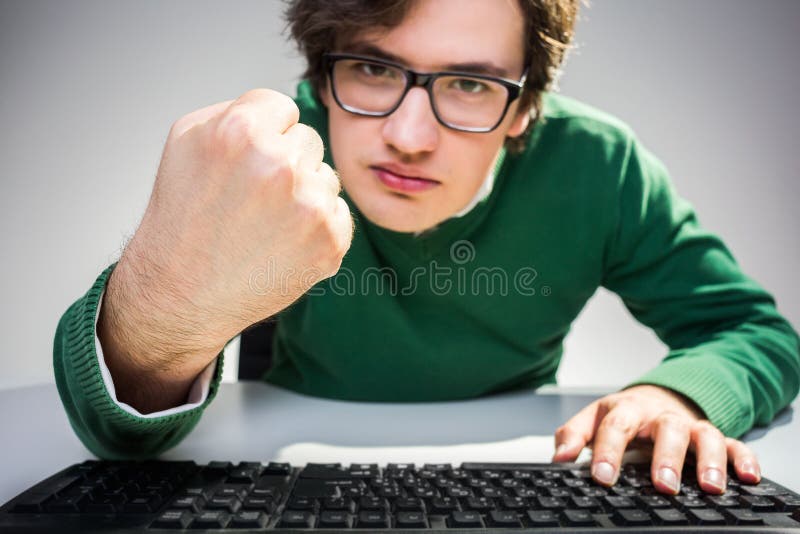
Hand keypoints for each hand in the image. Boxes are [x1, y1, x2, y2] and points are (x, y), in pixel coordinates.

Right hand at [106, 88, 352, 379]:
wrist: (181, 292)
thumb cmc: (182, 215)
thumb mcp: (186, 139)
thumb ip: (237, 110)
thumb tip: (282, 111)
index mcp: (242, 131)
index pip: (283, 107)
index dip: (263, 134)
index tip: (245, 161)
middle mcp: (280, 165)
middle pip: (308, 140)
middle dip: (284, 163)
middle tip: (251, 198)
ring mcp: (310, 206)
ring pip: (326, 177)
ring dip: (304, 194)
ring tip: (264, 223)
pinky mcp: (331, 241)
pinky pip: (340, 213)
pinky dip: (318, 227)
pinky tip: (283, 243)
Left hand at [552, 385, 761, 493]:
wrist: (656, 397)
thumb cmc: (623, 415)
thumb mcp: (594, 419)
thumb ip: (573, 435)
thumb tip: (559, 458)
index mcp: (628, 411)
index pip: (617, 427)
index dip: (609, 451)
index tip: (603, 477)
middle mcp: (662, 417)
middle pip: (668, 430)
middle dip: (667, 457)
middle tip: (663, 484)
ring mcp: (691, 426)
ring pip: (705, 436)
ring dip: (709, 460)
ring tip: (710, 487)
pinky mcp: (715, 438)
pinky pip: (735, 444)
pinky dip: (744, 458)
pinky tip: (747, 476)